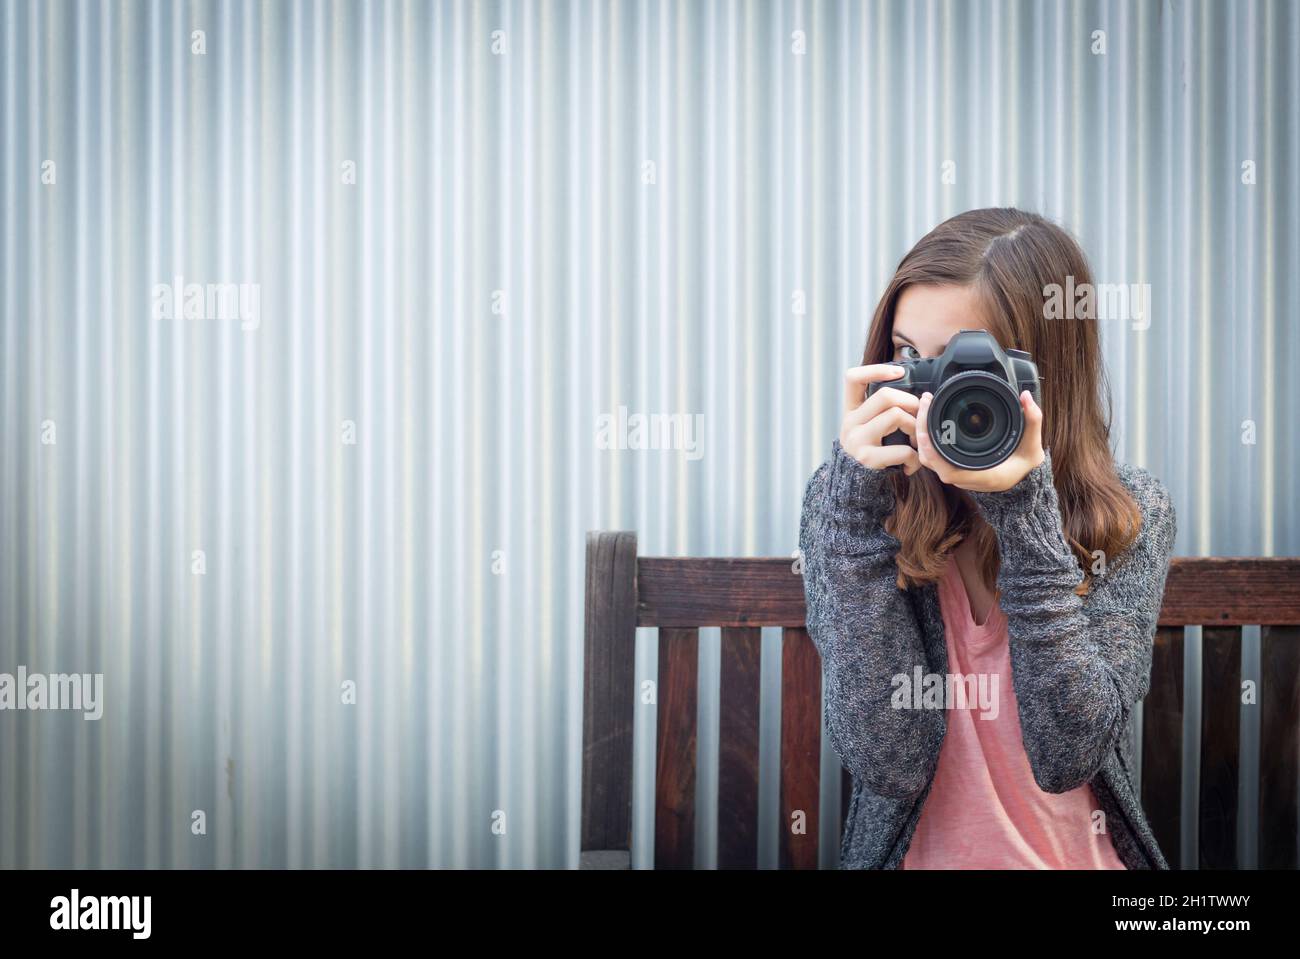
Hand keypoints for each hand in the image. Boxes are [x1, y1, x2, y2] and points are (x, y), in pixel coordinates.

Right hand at [839, 364, 922, 475]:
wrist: (853, 486)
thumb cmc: (870, 453)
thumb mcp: (867, 428)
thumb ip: (881, 411)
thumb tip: (918, 397)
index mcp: (851, 411)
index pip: (853, 378)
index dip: (876, 370)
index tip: (899, 372)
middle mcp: (850, 422)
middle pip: (885, 395)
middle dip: (910, 403)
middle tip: (918, 416)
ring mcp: (857, 440)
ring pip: (896, 416)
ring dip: (915, 428)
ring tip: (916, 442)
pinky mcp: (867, 458)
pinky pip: (901, 449)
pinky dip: (914, 457)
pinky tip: (911, 464)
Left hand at [914, 389, 1044, 491]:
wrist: (1022, 482)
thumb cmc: (1025, 466)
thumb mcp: (1033, 445)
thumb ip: (1033, 421)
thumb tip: (1026, 397)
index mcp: (982, 475)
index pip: (948, 470)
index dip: (933, 452)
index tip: (925, 431)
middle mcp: (964, 478)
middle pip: (930, 459)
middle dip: (922, 431)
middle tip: (926, 402)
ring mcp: (956, 473)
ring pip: (928, 457)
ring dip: (922, 433)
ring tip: (925, 406)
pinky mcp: (953, 467)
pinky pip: (933, 455)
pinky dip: (927, 437)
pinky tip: (929, 418)